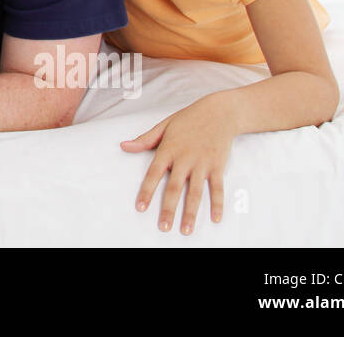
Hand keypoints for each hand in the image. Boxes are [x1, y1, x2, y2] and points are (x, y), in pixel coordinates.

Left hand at [121, 93, 237, 234]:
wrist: (219, 112)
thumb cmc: (189, 119)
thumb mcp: (164, 126)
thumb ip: (145, 139)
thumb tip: (124, 146)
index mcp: (169, 149)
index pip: (154, 173)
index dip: (146, 191)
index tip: (140, 207)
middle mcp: (185, 158)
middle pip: (174, 188)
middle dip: (168, 209)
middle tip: (163, 227)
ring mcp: (202, 164)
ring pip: (195, 192)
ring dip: (190, 213)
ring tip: (185, 230)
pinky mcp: (218, 166)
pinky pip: (217, 188)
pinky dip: (217, 204)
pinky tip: (214, 218)